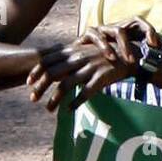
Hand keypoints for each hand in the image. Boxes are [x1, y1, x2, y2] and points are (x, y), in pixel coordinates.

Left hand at [26, 19, 161, 111]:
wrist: (132, 56)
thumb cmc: (108, 57)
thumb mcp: (88, 53)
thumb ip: (72, 59)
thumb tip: (56, 71)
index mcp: (74, 51)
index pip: (49, 60)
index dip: (36, 71)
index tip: (28, 83)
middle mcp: (79, 58)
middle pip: (53, 73)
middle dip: (40, 87)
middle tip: (32, 99)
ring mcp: (90, 67)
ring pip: (66, 85)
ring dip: (55, 99)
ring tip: (49, 109)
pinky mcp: (102, 77)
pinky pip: (86, 92)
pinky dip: (76, 102)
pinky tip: (69, 110)